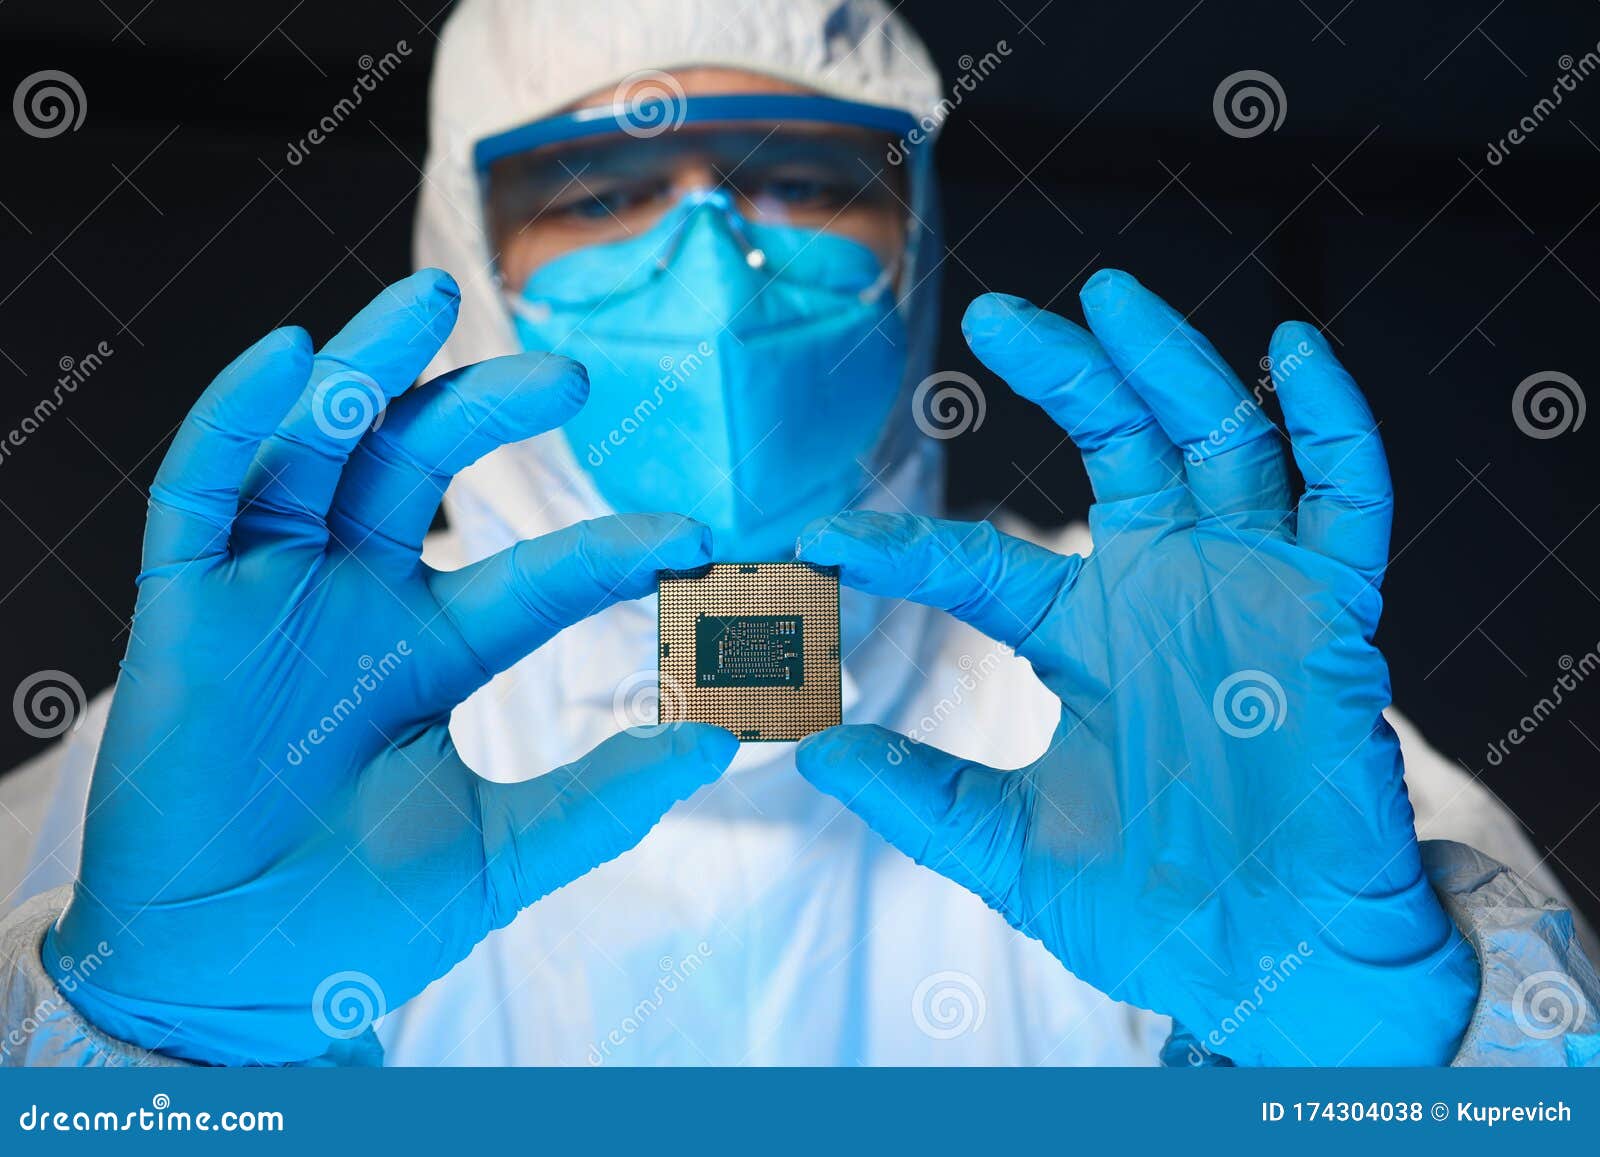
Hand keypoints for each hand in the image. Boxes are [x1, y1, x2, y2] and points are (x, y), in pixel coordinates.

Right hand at [45, 270, 735, 1064]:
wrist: (223, 989)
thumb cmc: (352, 921)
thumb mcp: (498, 854)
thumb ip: (602, 799)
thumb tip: (721, 740)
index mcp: (429, 652)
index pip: (534, 577)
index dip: (608, 551)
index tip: (698, 542)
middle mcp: (353, 601)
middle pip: (421, 469)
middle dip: (488, 408)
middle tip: (576, 375)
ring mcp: (269, 594)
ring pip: (316, 449)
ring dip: (369, 371)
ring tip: (430, 301)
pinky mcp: (182, 605)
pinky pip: (199, 490)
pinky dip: (235, 416)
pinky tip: (290, 354)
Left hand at [795, 270, 1477, 1065]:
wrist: (1279, 970)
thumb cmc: (1159, 913)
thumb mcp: (1016, 850)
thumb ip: (923, 798)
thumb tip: (815, 751)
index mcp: (1087, 637)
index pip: (981, 566)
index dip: (902, 548)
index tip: (816, 537)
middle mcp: (1166, 591)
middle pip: (1118, 448)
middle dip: (1065, 375)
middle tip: (996, 316)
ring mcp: (1252, 591)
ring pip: (1219, 442)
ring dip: (1170, 365)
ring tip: (1107, 297)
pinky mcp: (1333, 614)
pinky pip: (1347, 499)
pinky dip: (1331, 423)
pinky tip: (1295, 352)